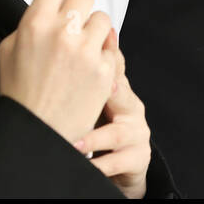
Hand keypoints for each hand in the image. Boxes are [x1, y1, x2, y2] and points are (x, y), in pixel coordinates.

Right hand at [0, 0, 119, 145]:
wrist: (38, 132)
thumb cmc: (21, 94)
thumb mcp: (9, 50)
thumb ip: (30, 22)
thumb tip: (47, 3)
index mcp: (35, 24)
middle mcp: (63, 32)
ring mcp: (87, 50)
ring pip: (101, 17)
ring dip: (94, 26)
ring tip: (80, 47)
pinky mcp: (105, 68)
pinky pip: (111, 45)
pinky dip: (103, 52)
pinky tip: (88, 66)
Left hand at [75, 27, 150, 198]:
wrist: (122, 163)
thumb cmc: (104, 127)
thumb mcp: (96, 100)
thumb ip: (84, 74)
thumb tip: (66, 39)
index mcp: (121, 91)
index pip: (114, 69)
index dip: (108, 57)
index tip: (98, 46)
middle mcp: (132, 109)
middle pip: (125, 96)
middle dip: (112, 90)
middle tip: (100, 88)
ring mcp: (136, 133)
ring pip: (117, 133)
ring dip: (95, 138)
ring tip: (75, 142)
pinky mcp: (137, 157)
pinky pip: (118, 161)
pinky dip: (100, 164)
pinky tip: (81, 162)